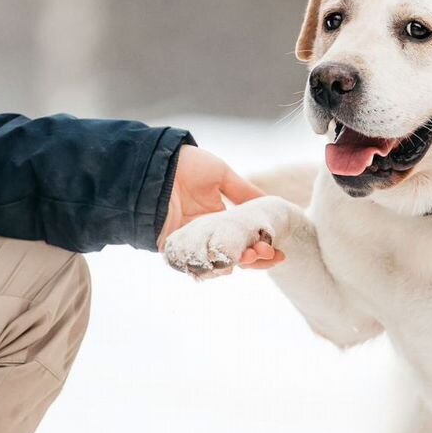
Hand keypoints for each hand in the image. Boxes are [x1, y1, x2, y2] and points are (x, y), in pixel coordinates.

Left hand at [158, 146, 284, 270]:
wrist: (151, 164)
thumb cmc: (184, 164)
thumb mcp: (221, 174)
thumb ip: (243, 192)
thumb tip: (269, 203)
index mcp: (218, 217)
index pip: (244, 239)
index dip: (263, 246)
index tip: (280, 251)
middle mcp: (206, 233)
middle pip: (235, 255)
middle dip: (256, 259)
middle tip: (271, 255)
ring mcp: (190, 242)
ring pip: (219, 262)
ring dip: (240, 263)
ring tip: (256, 256)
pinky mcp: (172, 249)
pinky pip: (194, 265)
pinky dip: (213, 268)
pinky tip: (231, 265)